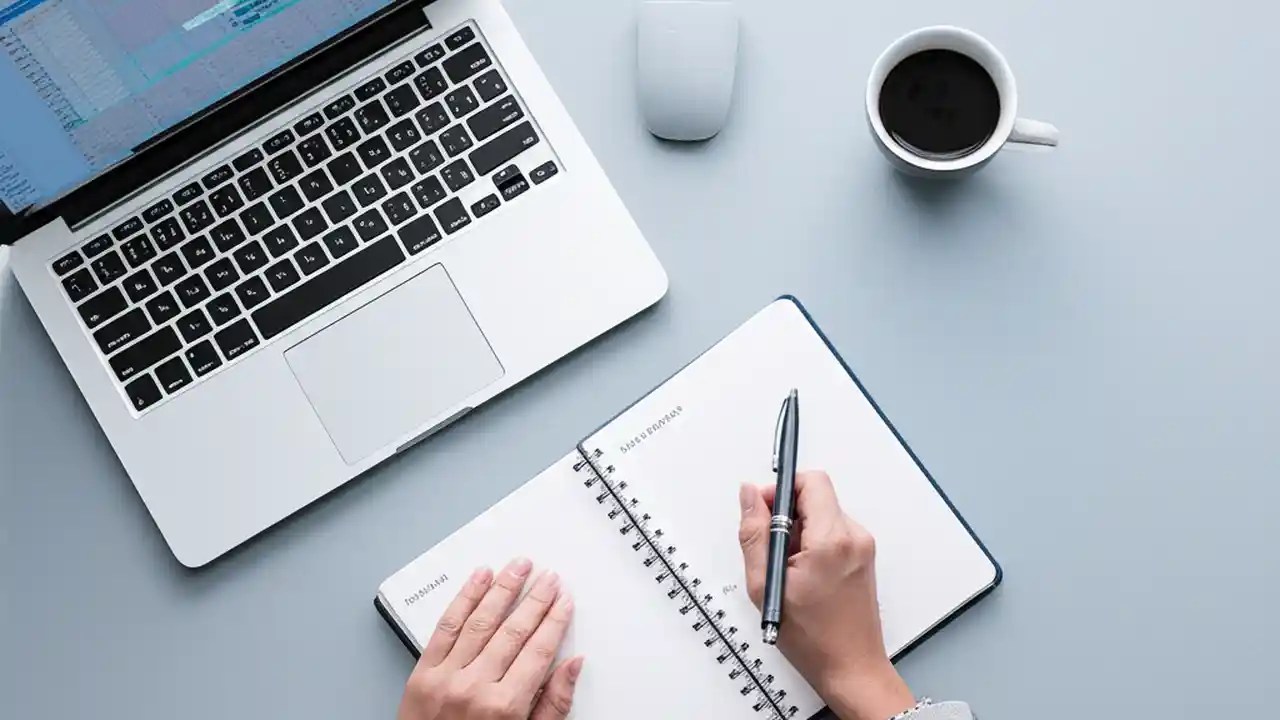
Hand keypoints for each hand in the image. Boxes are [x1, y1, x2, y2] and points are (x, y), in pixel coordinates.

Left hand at [397, 558, 583, 719]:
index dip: (554, 621)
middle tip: (548, 577)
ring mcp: (445, 678)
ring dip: (502, 589)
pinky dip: (464, 599)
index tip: (564, 600)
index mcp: (505, 708)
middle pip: (513, 631)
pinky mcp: (421, 674)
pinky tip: (478, 579)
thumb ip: (553, 704)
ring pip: (481, 621)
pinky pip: (446, 627)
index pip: (538, 651)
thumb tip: (573, 666)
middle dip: (535, 599)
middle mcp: (474, 688)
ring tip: (518, 566)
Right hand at [738, 471, 914, 719]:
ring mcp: (862, 547)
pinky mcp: (863, 557)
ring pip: (822, 515)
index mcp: (832, 540)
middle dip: (787, 514)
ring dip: (799, 531)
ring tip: (788, 570)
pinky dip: (813, 544)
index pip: (810, 481)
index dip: (780, 490)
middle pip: (816, 496)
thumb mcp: (767, 584)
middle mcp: (854, 537)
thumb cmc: (813, 638)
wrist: (850, 668)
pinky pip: (833, 533)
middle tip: (772, 549)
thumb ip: (755, 534)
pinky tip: (803, 575)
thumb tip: (749, 496)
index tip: (764, 510)